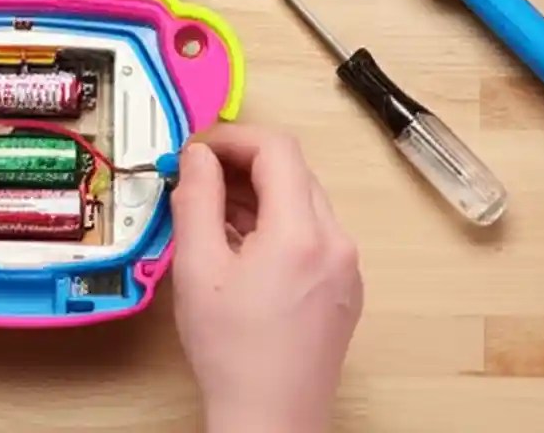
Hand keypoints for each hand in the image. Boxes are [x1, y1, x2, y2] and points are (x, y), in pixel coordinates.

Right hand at [169, 125, 362, 432]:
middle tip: (198, 179)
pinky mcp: (344, 288)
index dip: (233, 138)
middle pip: (294, 172)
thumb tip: (197, 157)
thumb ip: (197, 200)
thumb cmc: (232, 352)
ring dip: (260, 195)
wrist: (270, 418)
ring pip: (304, 202)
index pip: (277, 149)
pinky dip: (278, 224)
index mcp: (301, 233)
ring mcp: (346, 266)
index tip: (198, 149)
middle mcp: (335, 243)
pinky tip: (242, 248)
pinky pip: (313, 234)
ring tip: (213, 216)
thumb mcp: (197, 268)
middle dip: (244, 165)